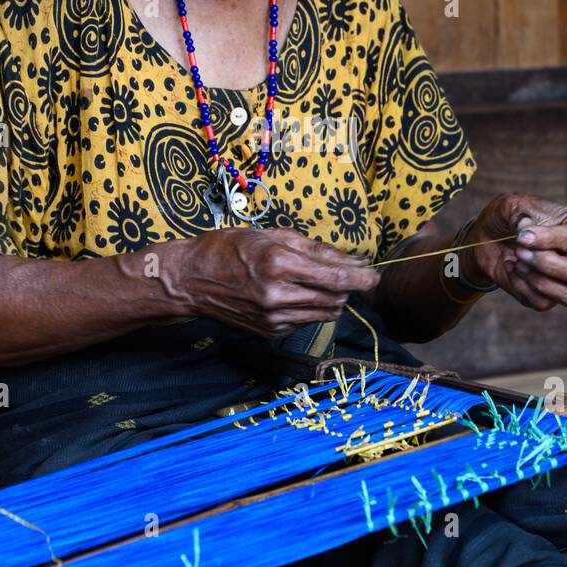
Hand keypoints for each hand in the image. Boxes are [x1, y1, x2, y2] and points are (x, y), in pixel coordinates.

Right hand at [165, 228, 380, 337]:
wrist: (192, 279)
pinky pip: (306, 322)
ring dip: (332, 299)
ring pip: (325, 314)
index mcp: (278, 264)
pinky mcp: (269, 332)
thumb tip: (353, 259)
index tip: (374, 276)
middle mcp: (277, 295)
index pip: (336, 278)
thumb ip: (315, 248)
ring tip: (318, 283)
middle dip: (347, 287)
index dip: (362, 278)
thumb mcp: (272, 234)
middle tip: (345, 274)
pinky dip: (311, 309)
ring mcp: (273, 318)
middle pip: (335, 298)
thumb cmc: (230, 248)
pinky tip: (295, 295)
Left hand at [462, 194, 566, 311]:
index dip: (547, 239)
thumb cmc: (507, 217)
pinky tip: (511, 268)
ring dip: (538, 281)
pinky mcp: (549, 296)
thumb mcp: (511, 205)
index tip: (521, 236)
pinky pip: (543, 303)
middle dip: (549, 265)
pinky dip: (522, 287)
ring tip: (517, 262)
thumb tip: (527, 235)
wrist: (487, 236)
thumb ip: (520, 214)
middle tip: (521, 252)